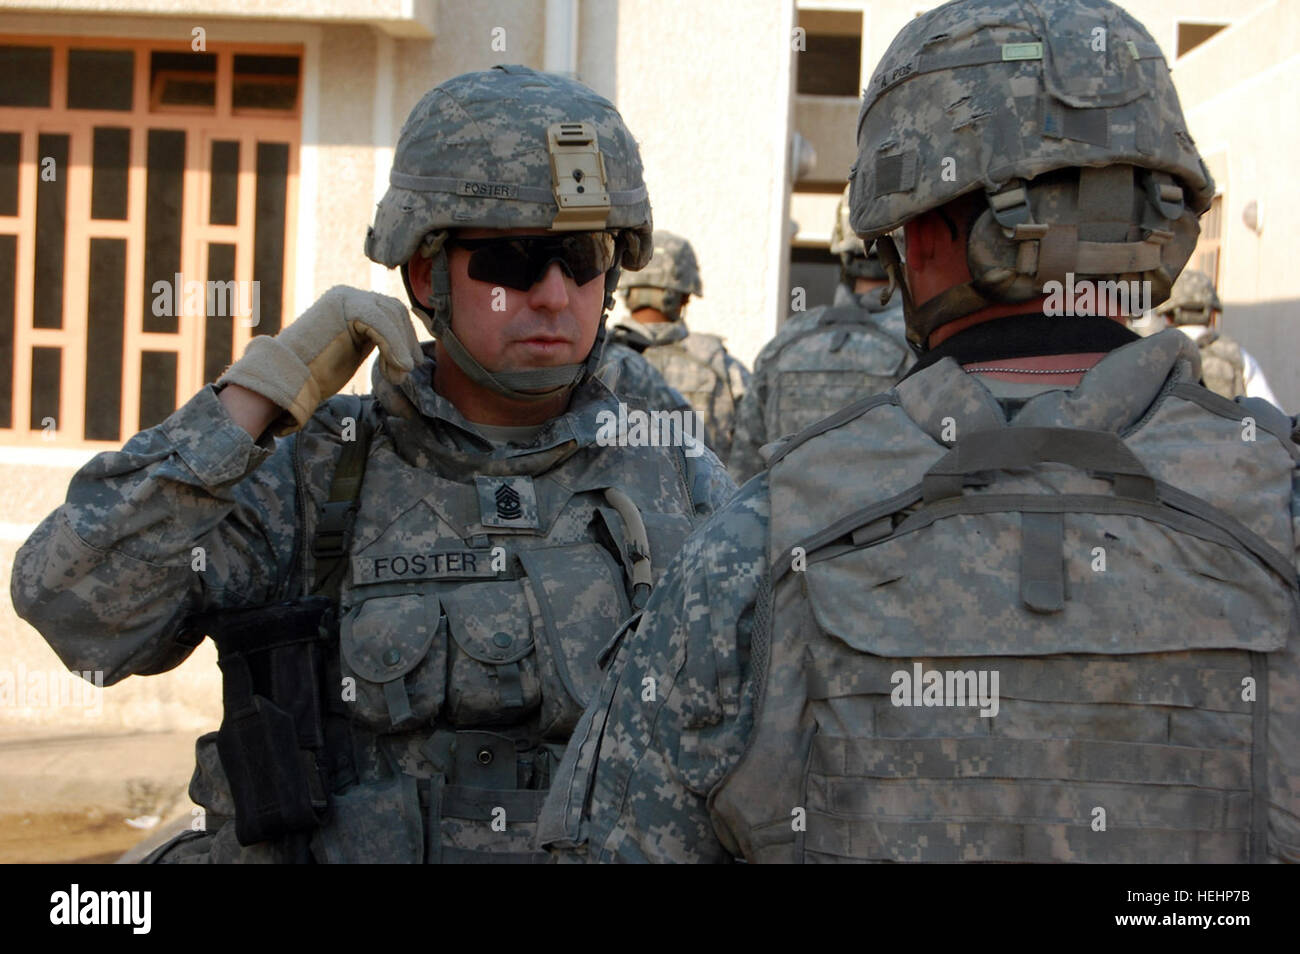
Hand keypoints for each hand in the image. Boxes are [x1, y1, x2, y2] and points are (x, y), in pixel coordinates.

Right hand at [217, 285, 421, 433]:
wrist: (287, 379)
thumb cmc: (317, 373)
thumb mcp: (354, 350)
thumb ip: (375, 340)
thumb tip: (407, 352)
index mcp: (349, 302)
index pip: (390, 312)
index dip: (405, 338)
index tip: (408, 365)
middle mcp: (348, 294)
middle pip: (394, 309)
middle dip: (406, 341)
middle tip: (405, 371)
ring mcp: (347, 298)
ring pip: (391, 316)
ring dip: (401, 347)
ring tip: (397, 375)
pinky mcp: (346, 309)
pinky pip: (383, 323)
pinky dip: (395, 346)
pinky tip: (400, 366)